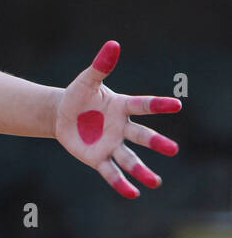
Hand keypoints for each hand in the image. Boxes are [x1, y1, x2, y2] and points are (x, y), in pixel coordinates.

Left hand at [54, 41, 180, 197]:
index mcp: (121, 107)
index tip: (177, 105)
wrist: (60, 115)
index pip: (142, 105)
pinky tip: (132, 194)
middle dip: (155, 142)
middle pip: (141, 136)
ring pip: (129, 158)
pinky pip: (110, 171)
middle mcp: (121, 128)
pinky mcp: (97, 158)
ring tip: (155, 182)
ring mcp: (111, 144)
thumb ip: (101, 66)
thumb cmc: (78, 95)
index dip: (158, 105)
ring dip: (142, 170)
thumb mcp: (86, 80)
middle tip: (172, 149)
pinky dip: (120, 183)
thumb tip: (113, 44)